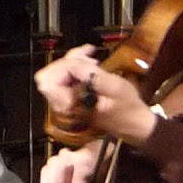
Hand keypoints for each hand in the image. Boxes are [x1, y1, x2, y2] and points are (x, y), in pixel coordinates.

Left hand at [34, 44, 156, 143]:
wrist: (135, 124)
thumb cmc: (127, 107)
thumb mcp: (114, 86)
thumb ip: (90, 74)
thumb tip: (72, 63)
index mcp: (69, 105)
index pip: (47, 81)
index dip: (62, 67)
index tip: (84, 64)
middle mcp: (63, 104)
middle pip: (47, 75)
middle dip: (67, 61)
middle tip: (89, 57)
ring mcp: (66, 101)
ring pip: (56, 74)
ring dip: (72, 62)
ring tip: (92, 59)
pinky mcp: (73, 97)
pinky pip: (65, 78)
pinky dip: (75, 67)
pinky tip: (90, 63)